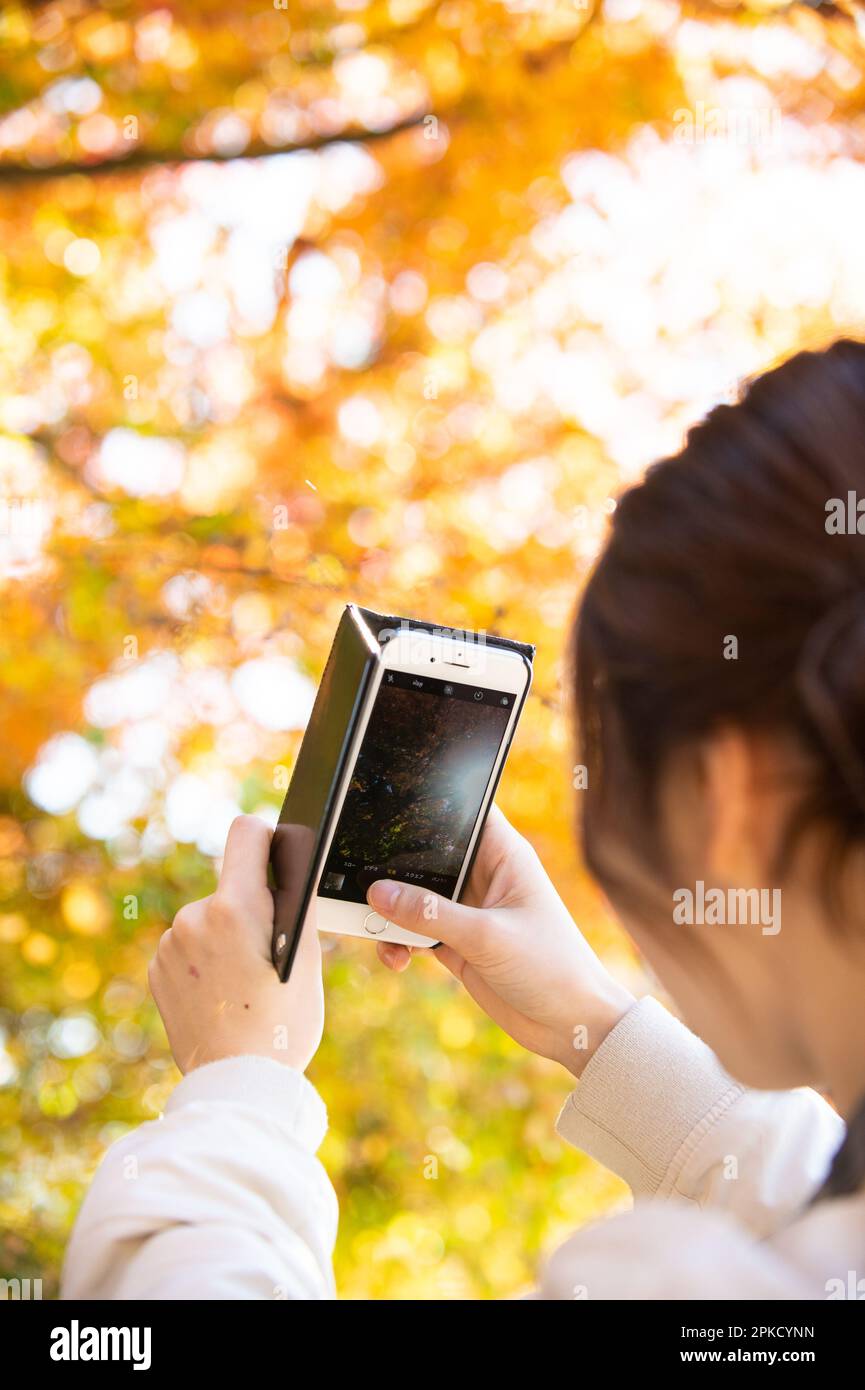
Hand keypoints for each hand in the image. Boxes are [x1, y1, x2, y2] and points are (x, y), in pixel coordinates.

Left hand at [149, 816, 323, 1073]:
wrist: (236, 1083)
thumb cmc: (282, 1025)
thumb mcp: (308, 961)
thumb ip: (296, 906)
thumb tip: (290, 871)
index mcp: (235, 907)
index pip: (247, 833)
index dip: (265, 839)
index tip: (274, 859)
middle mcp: (194, 916)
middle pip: (231, 887)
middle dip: (251, 909)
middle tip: (269, 958)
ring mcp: (170, 944)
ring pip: (209, 920)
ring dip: (225, 938)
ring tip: (244, 985)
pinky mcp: (157, 969)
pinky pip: (188, 948)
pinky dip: (204, 962)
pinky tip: (221, 995)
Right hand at [367, 806, 633, 1078]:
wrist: (570, 1026)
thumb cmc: (551, 967)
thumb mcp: (487, 937)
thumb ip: (429, 914)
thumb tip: (378, 892)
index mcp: (503, 854)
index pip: (463, 810)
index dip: (429, 803)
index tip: (386, 809)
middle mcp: (484, 876)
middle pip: (427, 855)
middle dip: (394, 868)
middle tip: (360, 880)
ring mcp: (468, 910)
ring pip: (414, 896)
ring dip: (391, 912)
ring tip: (375, 929)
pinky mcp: (457, 943)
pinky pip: (414, 931)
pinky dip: (397, 942)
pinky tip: (396, 958)